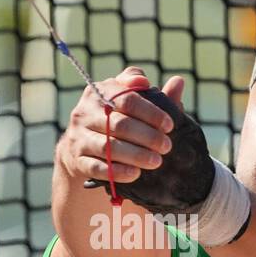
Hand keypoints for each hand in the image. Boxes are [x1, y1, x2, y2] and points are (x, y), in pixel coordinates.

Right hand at [67, 70, 214, 214]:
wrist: (82, 148)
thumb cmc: (115, 120)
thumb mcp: (131, 104)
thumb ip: (154, 96)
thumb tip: (178, 82)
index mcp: (99, 92)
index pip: (126, 99)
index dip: (150, 113)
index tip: (169, 125)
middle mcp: (84, 112)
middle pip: (119, 124)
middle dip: (147, 136)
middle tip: (166, 146)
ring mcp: (78, 136)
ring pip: (108, 147)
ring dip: (136, 155)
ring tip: (156, 161)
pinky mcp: (76, 159)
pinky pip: (97, 167)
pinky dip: (117, 172)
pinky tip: (135, 174)